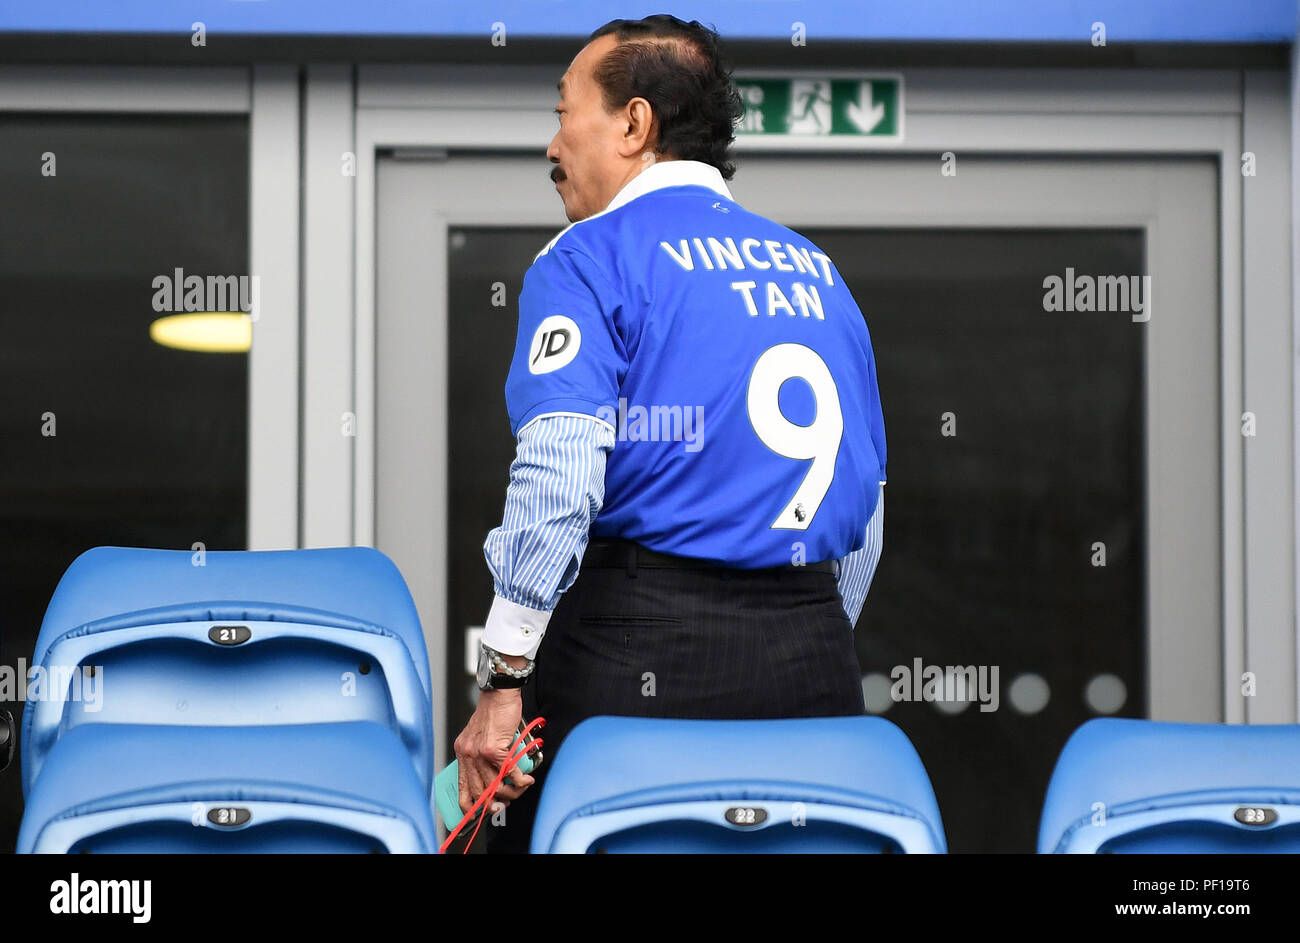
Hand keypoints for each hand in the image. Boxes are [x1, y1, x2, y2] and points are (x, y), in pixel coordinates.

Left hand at [453, 687, 535, 818]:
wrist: (499, 693)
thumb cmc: (494, 712)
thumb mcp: (482, 737)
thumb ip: (486, 757)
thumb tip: (499, 778)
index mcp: (462, 753)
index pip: (462, 789)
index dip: (471, 808)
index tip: (482, 813)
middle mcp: (467, 755)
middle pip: (480, 793)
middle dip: (496, 803)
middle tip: (507, 802)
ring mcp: (479, 753)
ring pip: (496, 785)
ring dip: (512, 791)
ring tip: (521, 788)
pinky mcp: (494, 748)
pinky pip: (509, 772)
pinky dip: (521, 780)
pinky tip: (527, 779)